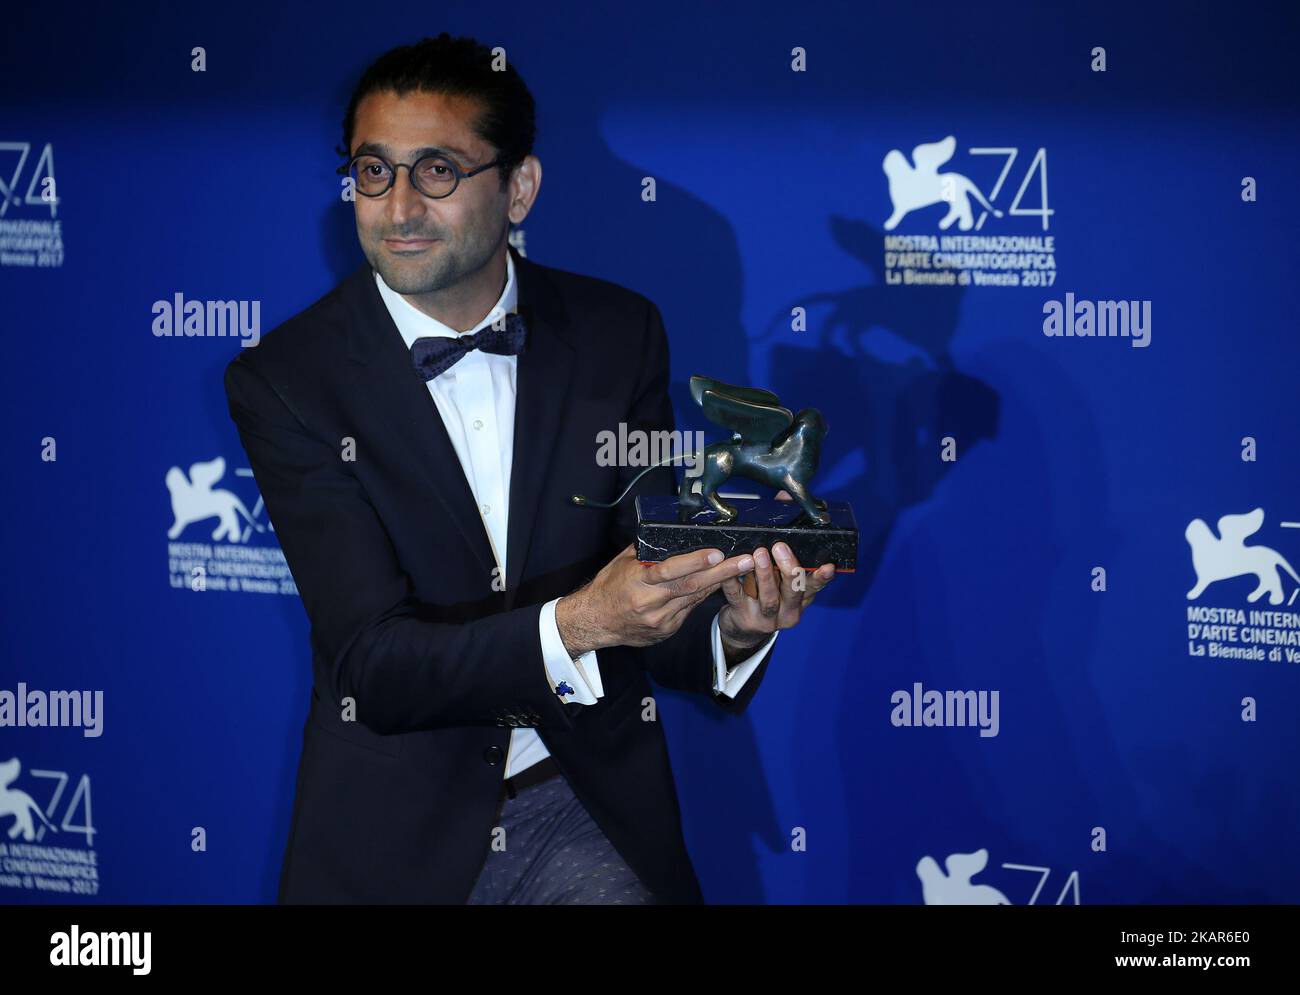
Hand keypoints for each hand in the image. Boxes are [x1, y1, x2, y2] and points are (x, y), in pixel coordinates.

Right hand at [556, 543, 753, 654]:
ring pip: (695, 598)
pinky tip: (720, 584)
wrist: (596, 622)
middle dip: (722, 572)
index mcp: (638, 582)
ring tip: (743, 568)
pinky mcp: (667, 629)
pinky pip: (690, 609)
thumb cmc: (609, 587)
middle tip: (746, 560)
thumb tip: (672, 534)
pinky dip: (705, 595)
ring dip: (720, 583)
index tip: (717, 552)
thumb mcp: (623, 563)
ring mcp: (660, 620)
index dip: (695, 562)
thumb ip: (648, 551)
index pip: (670, 570)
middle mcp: (650, 603)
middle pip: (691, 586)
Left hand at [717, 489, 834, 660]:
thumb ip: (787, 537)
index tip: (828, 565)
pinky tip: (728, 569)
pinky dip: (733, 581)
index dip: (822, 576)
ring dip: (763, 575)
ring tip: (758, 554)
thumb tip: (784, 495)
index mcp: (802, 598)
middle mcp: (789, 611)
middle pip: (793, 591)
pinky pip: (737, 597)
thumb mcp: (781, 574)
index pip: (815, 586)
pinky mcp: (744, 618)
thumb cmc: (766, 591)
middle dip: (788, 568)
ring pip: (768, 597)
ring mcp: (768, 618)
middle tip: (779, 547)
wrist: (744, 628)